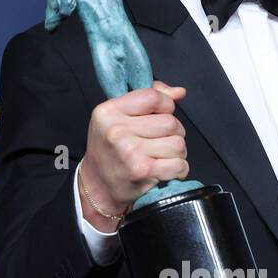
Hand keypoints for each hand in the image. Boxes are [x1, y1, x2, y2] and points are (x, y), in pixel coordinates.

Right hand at [78, 82, 188, 230]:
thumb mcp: (118, 117)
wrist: (97, 185)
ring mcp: (130, 151)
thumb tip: (179, 92)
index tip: (160, 116)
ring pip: (178, 143)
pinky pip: (178, 164)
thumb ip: (148, 100)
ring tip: (162, 157)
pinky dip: (179, 169)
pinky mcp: (142, 171)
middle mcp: (117, 130)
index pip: (153, 97)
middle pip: (170, 122)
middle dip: (173, 133)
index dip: (166, 106)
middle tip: (160, 142)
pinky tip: (167, 170)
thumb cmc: (110, 149)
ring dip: (177, 153)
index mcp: (109, 111)